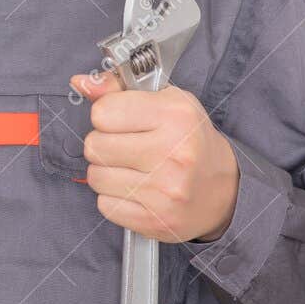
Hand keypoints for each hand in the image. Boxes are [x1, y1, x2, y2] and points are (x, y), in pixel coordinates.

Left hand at [66, 68, 240, 243]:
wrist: (224, 190)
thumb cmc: (190, 140)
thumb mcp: (166, 102)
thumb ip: (119, 89)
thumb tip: (80, 83)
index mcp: (175, 116)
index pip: (103, 112)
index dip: (106, 115)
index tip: (120, 120)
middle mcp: (171, 153)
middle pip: (94, 146)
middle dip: (103, 144)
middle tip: (124, 146)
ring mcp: (164, 191)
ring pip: (95, 177)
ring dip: (106, 172)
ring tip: (129, 168)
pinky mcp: (155, 221)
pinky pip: (105, 205)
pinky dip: (114, 197)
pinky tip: (135, 190)